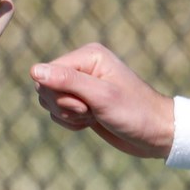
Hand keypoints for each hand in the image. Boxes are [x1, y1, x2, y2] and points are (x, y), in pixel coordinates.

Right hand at [30, 43, 174, 158]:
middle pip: (45, 88)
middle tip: (91, 111)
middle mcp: (82, 67)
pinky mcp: (81, 102)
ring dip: (69, 116)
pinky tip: (92, 122)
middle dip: (64, 106)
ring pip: (49, 102)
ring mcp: (81, 85)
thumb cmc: (134, 112)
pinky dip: (72, 123)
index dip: (61, 95)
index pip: (47, 73)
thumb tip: (34, 70)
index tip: (87, 104)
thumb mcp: (101, 96)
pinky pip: (58, 113)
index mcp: (88, 55)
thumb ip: (67, 81)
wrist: (156, 133)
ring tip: (94, 116)